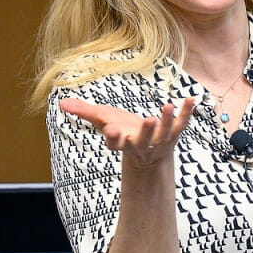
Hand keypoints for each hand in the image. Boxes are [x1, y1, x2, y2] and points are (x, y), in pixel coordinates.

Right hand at [58, 96, 195, 169]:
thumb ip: (84, 112)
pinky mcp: (174, 135)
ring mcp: (159, 142)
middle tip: (148, 120)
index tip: (111, 131)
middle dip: (145, 132)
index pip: (115, 144)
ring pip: (164, 134)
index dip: (113, 138)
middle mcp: (141, 146)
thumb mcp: (104, 120)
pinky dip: (187, 113)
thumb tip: (61, 103)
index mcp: (122, 143)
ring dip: (167, 121)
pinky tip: (192, 99)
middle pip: (142, 142)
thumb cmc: (124, 131)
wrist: (149, 153)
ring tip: (168, 105)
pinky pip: (182, 125)